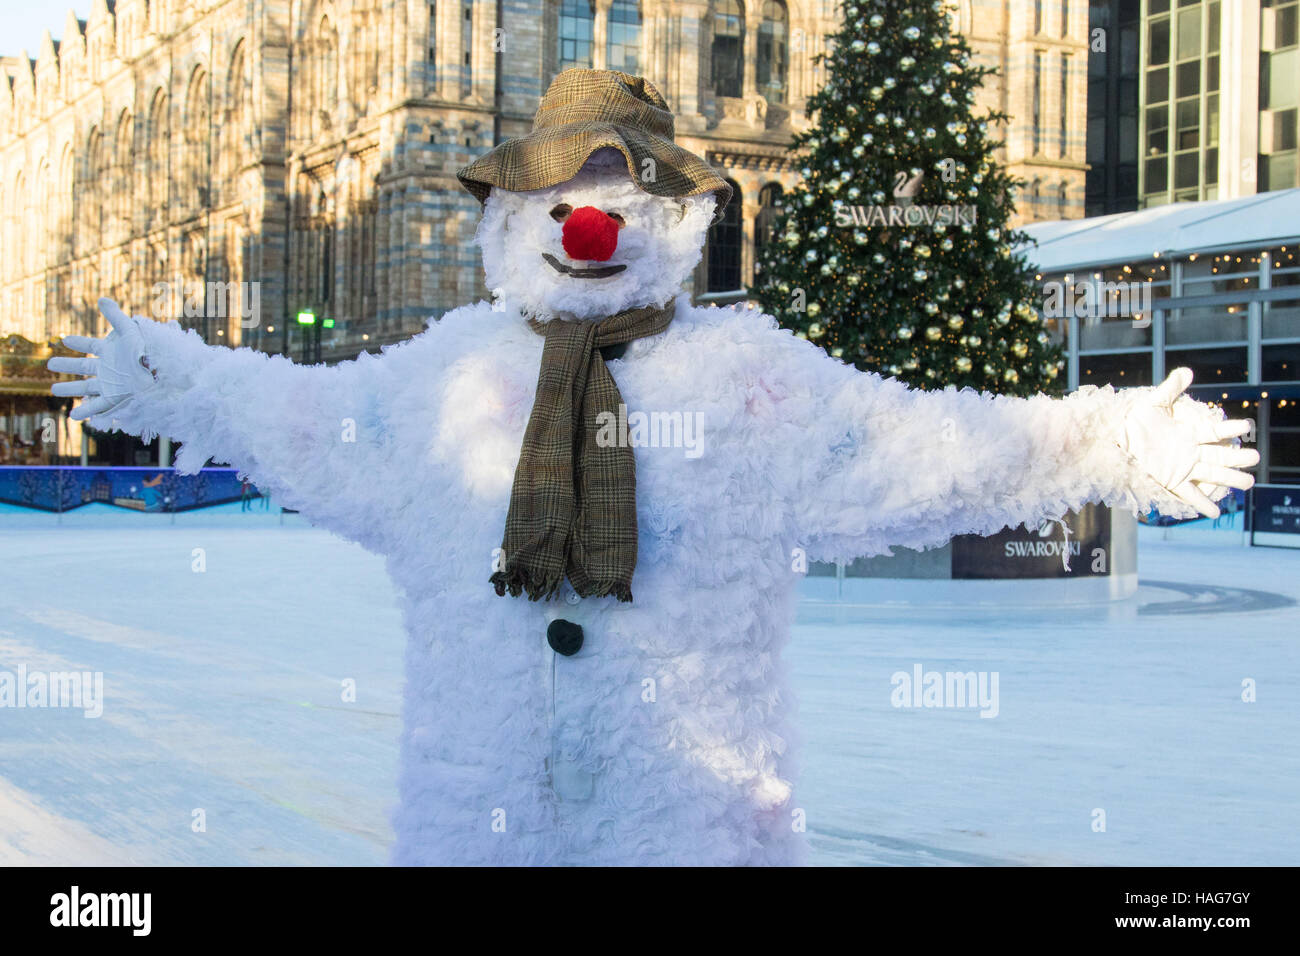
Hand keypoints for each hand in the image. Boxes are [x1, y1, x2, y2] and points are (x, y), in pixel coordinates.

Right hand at [48, 298, 158, 421]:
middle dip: (67, 364)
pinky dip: (84, 411)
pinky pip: (96, 406)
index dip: (78, 342)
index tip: (65, 339)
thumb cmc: (147, 352)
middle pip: (83, 366)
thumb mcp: (129, 332)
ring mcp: (110, 384)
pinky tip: (72, 416)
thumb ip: (115, 316)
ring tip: (53, 389)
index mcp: (111, 352)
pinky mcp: (114, 398)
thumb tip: (102, 299)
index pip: (91, 345)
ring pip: (84, 387)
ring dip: (69, 388)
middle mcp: (109, 368)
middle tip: (50, 363)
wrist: (162, 375)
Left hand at [1117, 368, 1258, 517]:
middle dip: (1237, 458)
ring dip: (1229, 480)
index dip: (1229, 428)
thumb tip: (1187, 371)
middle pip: (1220, 456)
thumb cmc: (1135, 421)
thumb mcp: (1154, 403)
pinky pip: (1189, 494)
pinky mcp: (1171, 481)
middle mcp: (1190, 451)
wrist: (1115, 438)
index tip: (1245, 425)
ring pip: (1211, 475)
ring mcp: (1183, 468)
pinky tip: (1215, 513)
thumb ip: (1171, 388)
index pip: (1215, 431)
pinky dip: (1201, 504)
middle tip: (1255, 458)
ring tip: (1248, 483)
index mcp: (1189, 432)